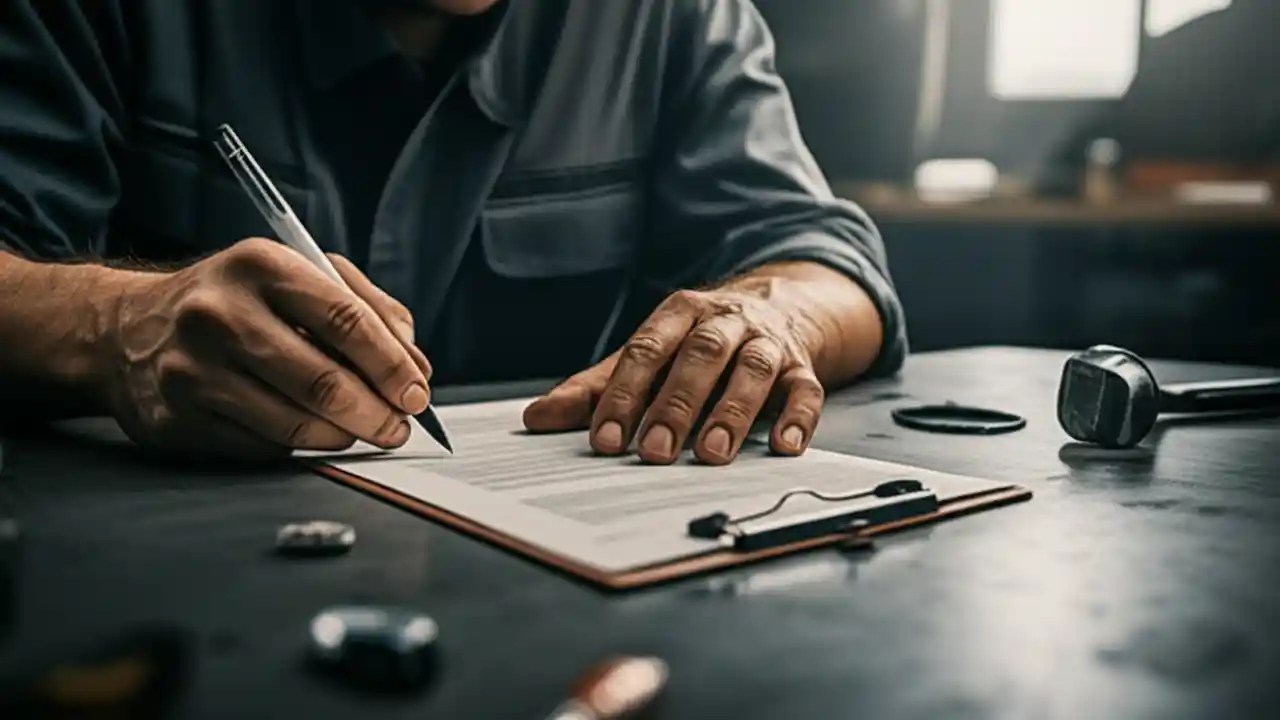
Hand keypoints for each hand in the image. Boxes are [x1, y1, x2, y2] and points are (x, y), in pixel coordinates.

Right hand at [99, 238, 430, 457]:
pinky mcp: (176, 417)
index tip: (417, 393)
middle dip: (377, 413)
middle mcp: (220, 313)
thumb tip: (415, 367)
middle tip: (399, 427)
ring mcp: (193, 369)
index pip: (347, 320)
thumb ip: (369, 309)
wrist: (126, 329)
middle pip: (324, 382)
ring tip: (362, 431)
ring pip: (296, 423)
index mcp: (261, 266)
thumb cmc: (237, 301)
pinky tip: (308, 432)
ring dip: (344, 435)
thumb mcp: (299, 276)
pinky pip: (262, 446)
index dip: (392, 364)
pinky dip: (298, 445)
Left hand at [523, 279, 826, 464]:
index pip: (646, 351)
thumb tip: (536, 419)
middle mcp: (724, 322)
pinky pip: (806, 390)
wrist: (780, 308)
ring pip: (752, 371)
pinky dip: (797, 418)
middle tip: (654, 452)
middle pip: (700, 356)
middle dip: (675, 405)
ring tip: (712, 455)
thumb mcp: (645, 357)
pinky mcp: (803, 368)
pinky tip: (783, 446)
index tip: (606, 439)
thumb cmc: (696, 344)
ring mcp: (767, 343)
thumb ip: (594, 389)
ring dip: (732, 412)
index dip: (624, 395)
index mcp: (678, 314)